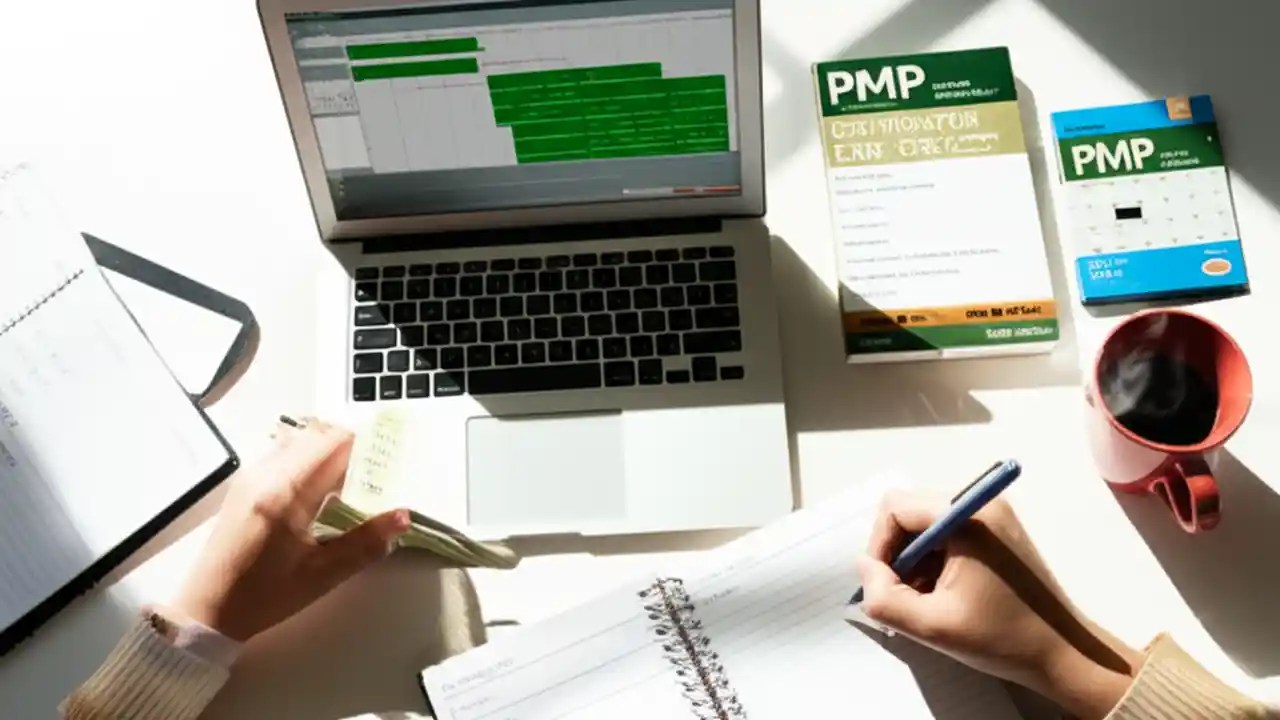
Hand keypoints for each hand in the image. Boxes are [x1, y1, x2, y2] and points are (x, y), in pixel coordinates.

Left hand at [171, 418, 409, 641]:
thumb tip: (403, 516)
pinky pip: (284, 452)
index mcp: (286, 493)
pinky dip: (309, 458)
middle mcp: (266, 473)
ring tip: (353, 478)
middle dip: (352, 444)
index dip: (368, 445)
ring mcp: (252, 475)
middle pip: (318, 434)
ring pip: (300, 440)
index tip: (391, 457)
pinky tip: (322, 488)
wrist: (207, 610)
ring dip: (329, 449)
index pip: (335, 445)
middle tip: (377, 468)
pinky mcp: (245, 484)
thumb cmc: (265, 597)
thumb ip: (365, 543)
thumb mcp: (322, 575)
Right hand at [854, 491, 1143, 719]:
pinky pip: (947, 533)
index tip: (884, 583)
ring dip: (915, 560)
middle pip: (910, 512)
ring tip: (927, 599)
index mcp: (969, 518)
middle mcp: (981, 504)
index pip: (896, 507)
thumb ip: (884, 597)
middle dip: (897, 553)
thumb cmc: (1002, 638)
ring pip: (926, 524)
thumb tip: (865, 568)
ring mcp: (993, 515)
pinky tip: (944, 593)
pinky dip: (934, 560)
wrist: (1063, 652)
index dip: (879, 545)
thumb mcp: (932, 626)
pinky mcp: (998, 530)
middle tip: (904, 594)